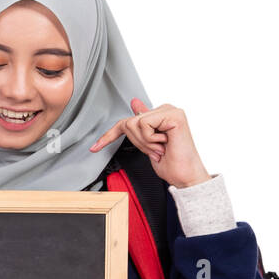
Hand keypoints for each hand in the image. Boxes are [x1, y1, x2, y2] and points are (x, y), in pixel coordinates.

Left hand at [90, 97, 211, 188]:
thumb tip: (135, 102)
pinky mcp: (173, 115)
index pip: (127, 122)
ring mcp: (170, 110)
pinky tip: (165, 143)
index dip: (109, 136)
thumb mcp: (149, 144)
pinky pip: (144, 124)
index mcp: (159, 115)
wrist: (185, 176)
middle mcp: (165, 109)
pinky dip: (150, 139)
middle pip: (128, 123)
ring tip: (161, 148)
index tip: (94, 148)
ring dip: (145, 143)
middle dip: (138, 143)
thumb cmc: (171, 164)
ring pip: (134, 123)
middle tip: (156, 151)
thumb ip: (143, 124)